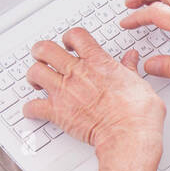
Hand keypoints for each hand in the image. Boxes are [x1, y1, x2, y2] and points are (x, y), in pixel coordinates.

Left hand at [23, 27, 164, 158]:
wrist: (129, 134)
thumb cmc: (137, 112)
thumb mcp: (138, 83)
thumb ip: (129, 68)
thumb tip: (131, 58)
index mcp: (97, 62)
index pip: (76, 36)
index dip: (69, 37)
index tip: (70, 43)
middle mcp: (77, 73)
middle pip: (46, 49)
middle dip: (41, 51)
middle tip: (44, 57)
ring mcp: (65, 91)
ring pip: (35, 72)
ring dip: (33, 76)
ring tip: (37, 81)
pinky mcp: (57, 112)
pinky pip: (33, 107)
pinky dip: (31, 109)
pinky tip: (34, 110)